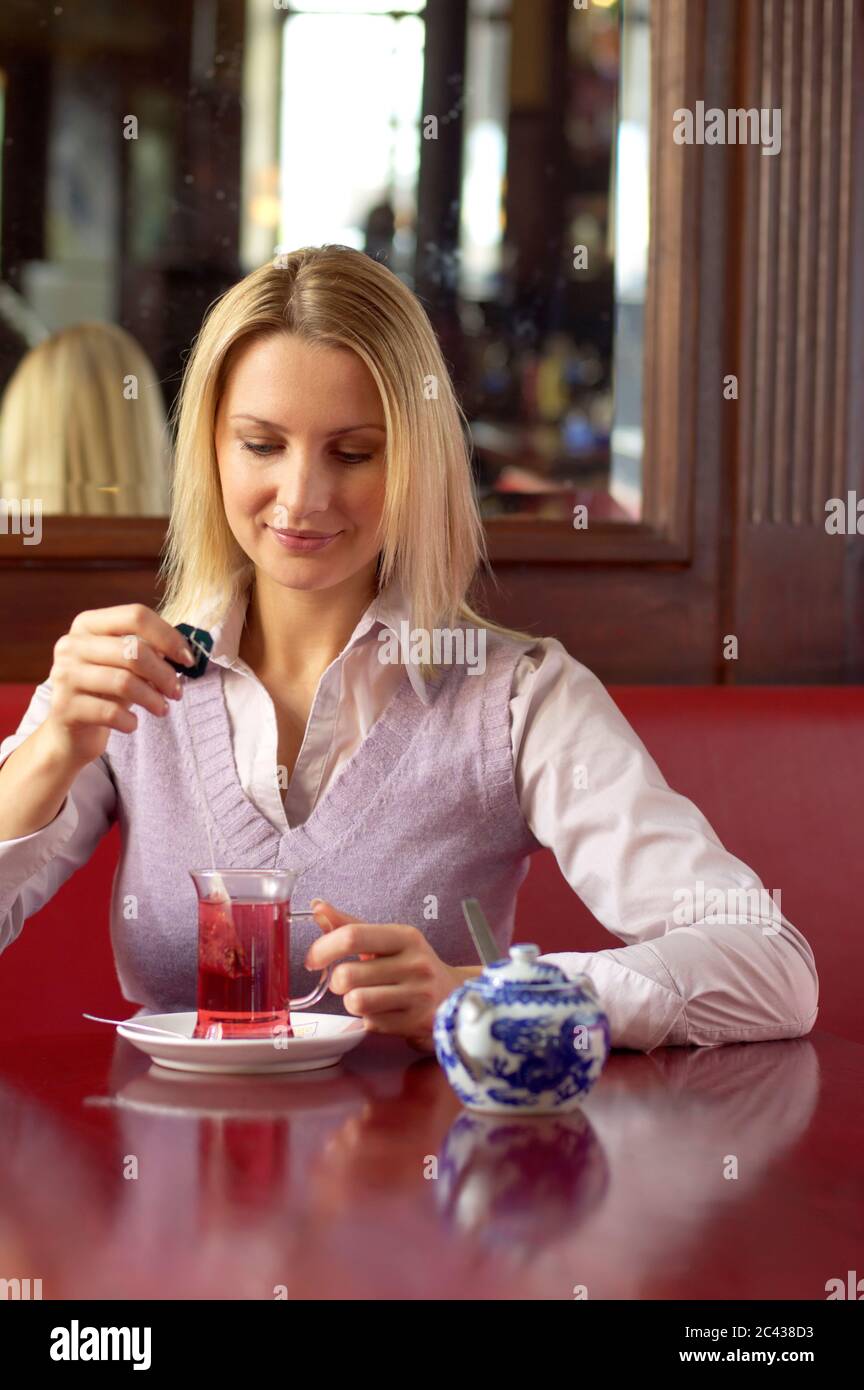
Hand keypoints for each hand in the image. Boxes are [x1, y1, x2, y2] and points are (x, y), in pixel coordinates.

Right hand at [45, 603, 196, 765]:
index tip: (188, 659)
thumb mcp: (125, 665)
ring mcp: (64, 675)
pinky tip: (132, 724)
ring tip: (162, 709)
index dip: (169, 637)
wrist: (72, 730)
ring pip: (124, 682)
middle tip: (177, 692)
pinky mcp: (64, 707)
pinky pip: (111, 713)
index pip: (135, 616)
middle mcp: (71, 644)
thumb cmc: (106, 691)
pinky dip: (130, 721)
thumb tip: (185, 654)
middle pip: (133, 650)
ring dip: (152, 699)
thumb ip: (150, 652)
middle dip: (164, 674)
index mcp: (88, 624)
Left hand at [304, 900, 463, 1052]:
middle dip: (336, 982)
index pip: (352, 936)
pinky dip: (370, 1019)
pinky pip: (371, 1024)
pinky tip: (384, 1011)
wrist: (455, 995)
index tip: (313, 959)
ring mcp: (417, 995)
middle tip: (345, 981)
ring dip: (351, 1002)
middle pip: (347, 975)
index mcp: (405, 937)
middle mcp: (414, 964)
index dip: (323, 948)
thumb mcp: (388, 940)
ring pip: (356, 1002)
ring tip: (364, 996)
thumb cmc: (413, 964)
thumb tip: (317, 908)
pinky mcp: (416, 1023)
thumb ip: (350, 925)